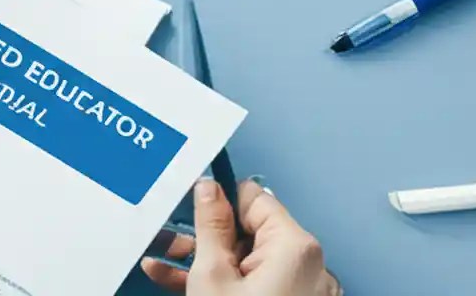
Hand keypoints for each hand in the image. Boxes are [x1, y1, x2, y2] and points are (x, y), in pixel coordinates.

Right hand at [142, 179, 340, 295]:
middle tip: (171, 240)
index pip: (255, 199)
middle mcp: (310, 267)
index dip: (218, 200)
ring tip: (165, 266)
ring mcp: (305, 292)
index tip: (192, 203)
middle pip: (252, 233)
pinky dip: (228, 284)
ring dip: (208, 262)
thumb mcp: (212, 275)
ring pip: (250, 262)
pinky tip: (183, 286)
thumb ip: (211, 226)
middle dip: (207, 237)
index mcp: (295, 247)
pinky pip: (259, 286)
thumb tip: (209, 190)